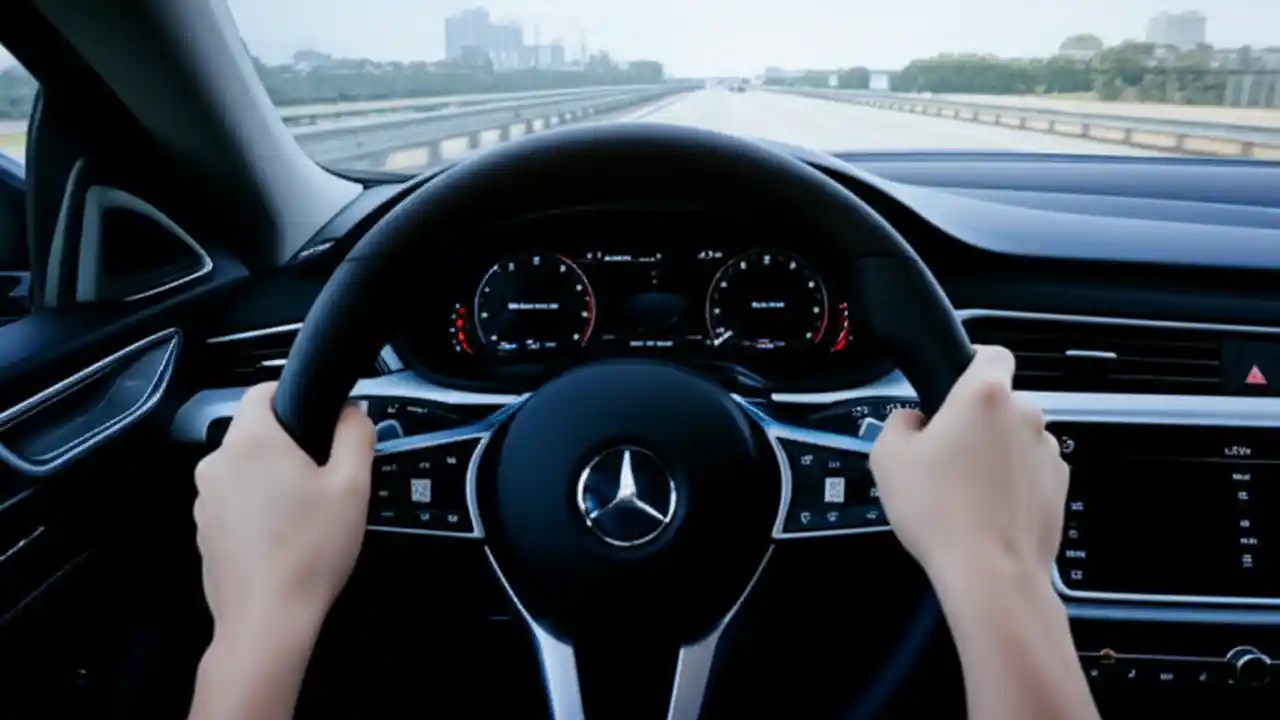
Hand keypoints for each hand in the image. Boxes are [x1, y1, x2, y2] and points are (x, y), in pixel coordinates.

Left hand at [193, 383, 374, 636]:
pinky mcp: (203, 530)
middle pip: (254, 433)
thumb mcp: (353, 486)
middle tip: (324, 478)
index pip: (262, 390)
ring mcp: (204, 499)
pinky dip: (256, 509)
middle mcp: (217, 463)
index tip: (320, 420)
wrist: (267, 619)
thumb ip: (356, 434)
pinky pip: (234, 502)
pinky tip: (283, 537)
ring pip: (244, 469)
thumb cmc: (311, 550)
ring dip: (271, 480)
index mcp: (252, 441)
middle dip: (288, 446)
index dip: (292, 395)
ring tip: (306, 513)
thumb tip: (351, 411)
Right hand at [869, 346, 1068, 589]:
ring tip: (963, 491)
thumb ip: (898, 423)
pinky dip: (1012, 483)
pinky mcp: (1059, 486)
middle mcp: (1024, 416)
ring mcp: (1047, 452)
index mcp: (984, 396)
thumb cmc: (940, 513)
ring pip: (1015, 439)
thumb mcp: (887, 458)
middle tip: (943, 455)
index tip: (954, 386)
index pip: (991, 353)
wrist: (989, 573)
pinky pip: (1030, 471)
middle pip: (999, 403)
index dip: (971, 364)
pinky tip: (985, 510)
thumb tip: (912, 421)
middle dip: (974, 422)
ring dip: (995, 454)